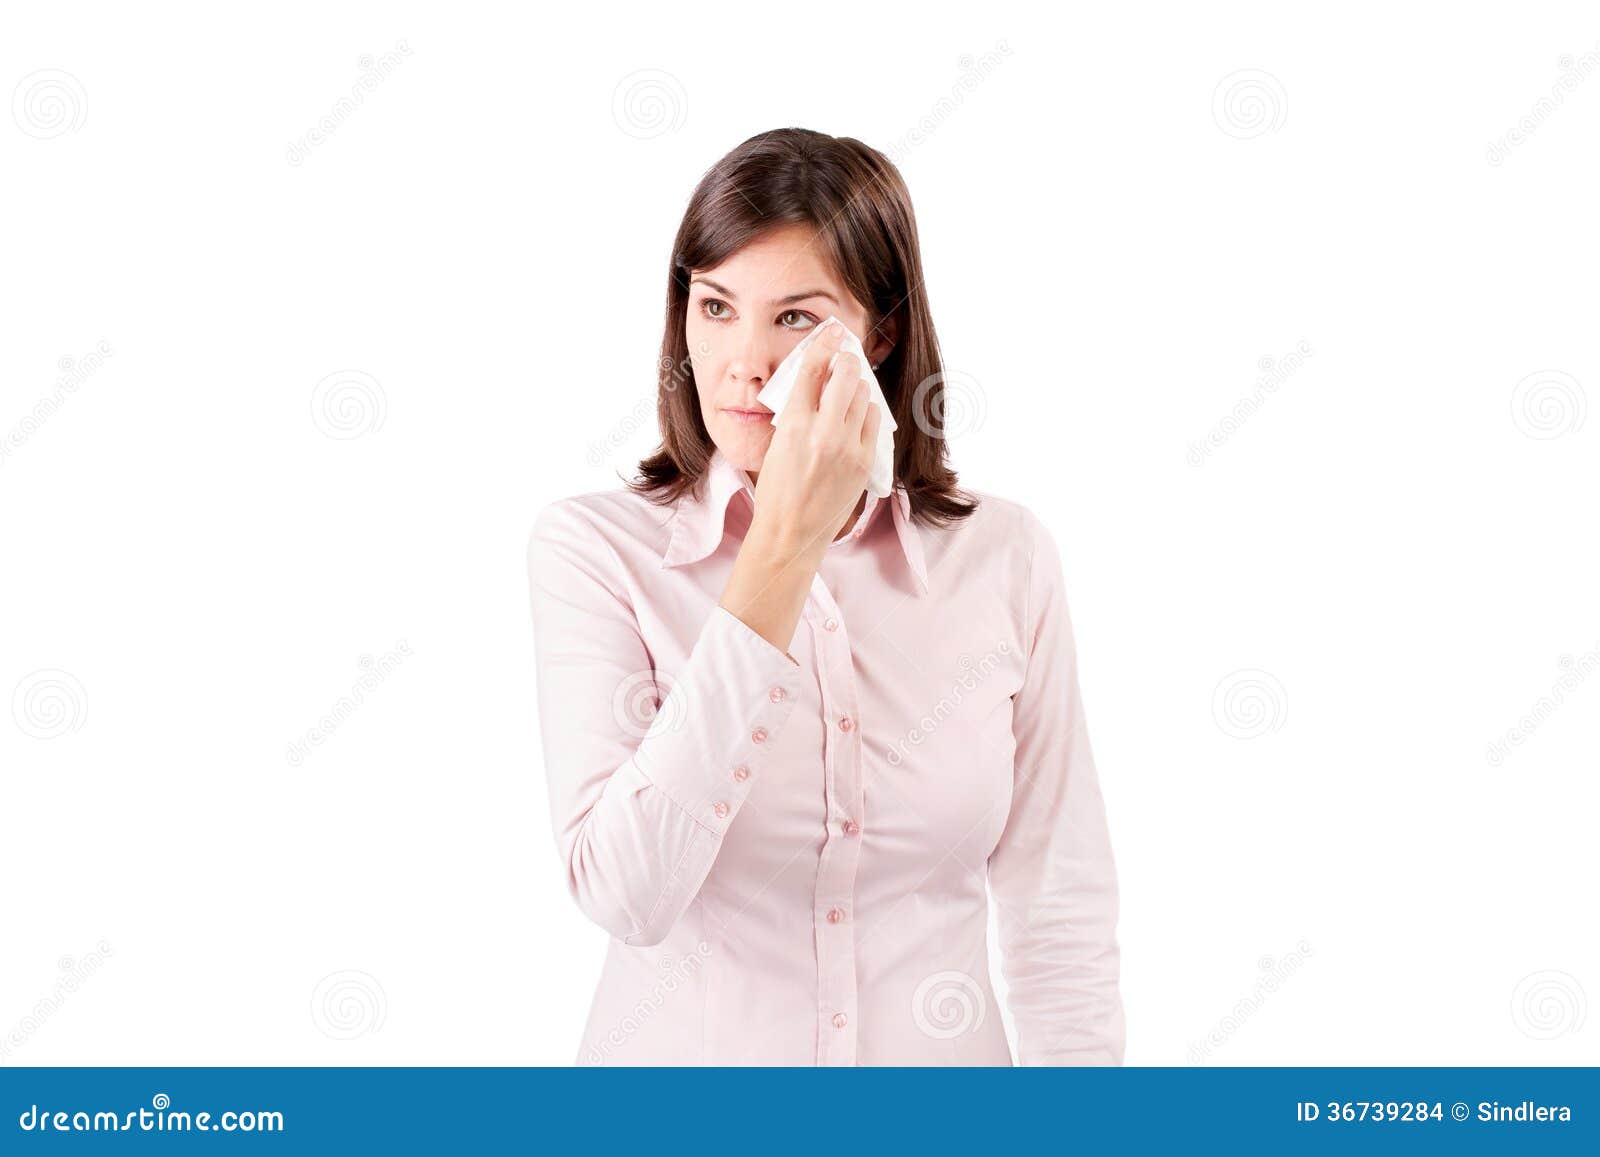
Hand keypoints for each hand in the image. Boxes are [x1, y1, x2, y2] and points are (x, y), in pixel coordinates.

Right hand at [749, 319, 882, 557]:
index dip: (824, 342)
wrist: (790, 532)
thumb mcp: (777, 443)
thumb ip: (797, 412)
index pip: (813, 368)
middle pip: (846, 375)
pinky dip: (866, 413)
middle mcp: (824, 432)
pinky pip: (873, 422)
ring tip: (846, 393)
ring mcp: (848, 448)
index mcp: (794, 425)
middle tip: (843, 359)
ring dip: (856, 387)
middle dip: (846, 361)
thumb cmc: (777, 489)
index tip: (832, 330)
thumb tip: (817, 381)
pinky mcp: (864, 462)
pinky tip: (857, 417)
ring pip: (863, 396)